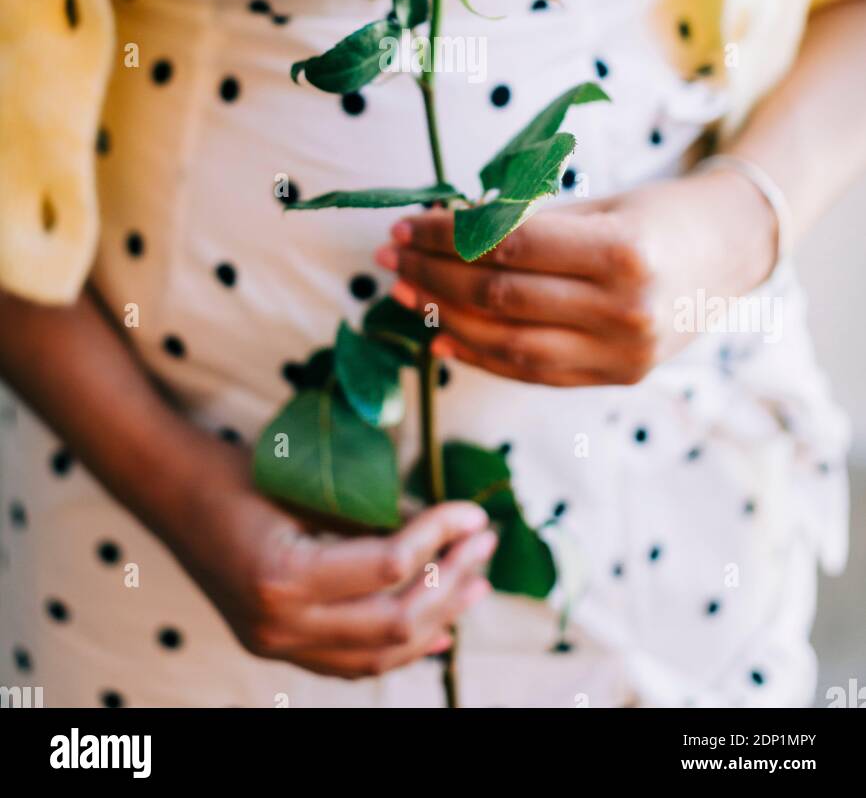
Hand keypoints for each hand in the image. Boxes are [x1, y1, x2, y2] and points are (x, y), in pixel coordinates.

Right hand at [169, 444, 495, 678]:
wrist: (169, 491)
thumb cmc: (236, 469)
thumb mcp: (307, 482)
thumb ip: (369, 514)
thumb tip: (440, 527)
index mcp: (282, 574)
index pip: (388, 566)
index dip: (441, 538)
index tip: (474, 513)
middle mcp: (278, 624)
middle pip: (393, 622)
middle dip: (451, 581)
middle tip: (487, 543)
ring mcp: (276, 644)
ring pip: (378, 653)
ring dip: (436, 619)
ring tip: (476, 584)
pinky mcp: (277, 647)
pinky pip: (352, 663)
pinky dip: (400, 648)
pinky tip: (437, 629)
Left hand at [375, 167, 777, 386]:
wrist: (731, 253)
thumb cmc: (659, 215)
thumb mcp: (601, 204)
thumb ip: (531, 225)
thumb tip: (446, 232)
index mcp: (621, 252)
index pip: (509, 246)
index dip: (447, 237)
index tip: (407, 226)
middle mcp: (623, 309)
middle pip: (502, 296)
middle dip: (435, 275)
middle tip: (391, 257)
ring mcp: (622, 353)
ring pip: (510, 344)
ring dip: (447, 318)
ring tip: (405, 295)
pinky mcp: (617, 377)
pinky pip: (534, 372)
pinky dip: (482, 356)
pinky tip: (443, 336)